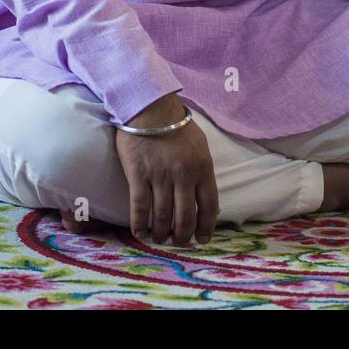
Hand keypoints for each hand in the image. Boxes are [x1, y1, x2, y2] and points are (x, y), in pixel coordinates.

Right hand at [115, 94, 218, 246]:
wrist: (149, 106)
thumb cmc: (174, 125)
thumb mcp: (200, 145)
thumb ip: (202, 170)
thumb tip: (206, 197)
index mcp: (202, 168)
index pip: (209, 206)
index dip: (206, 227)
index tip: (202, 239)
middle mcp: (184, 175)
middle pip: (186, 217)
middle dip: (182, 236)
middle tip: (178, 242)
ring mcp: (160, 175)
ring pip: (163, 216)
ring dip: (161, 233)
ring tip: (159, 238)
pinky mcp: (138, 174)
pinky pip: (140, 206)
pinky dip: (139, 223)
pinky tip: (140, 232)